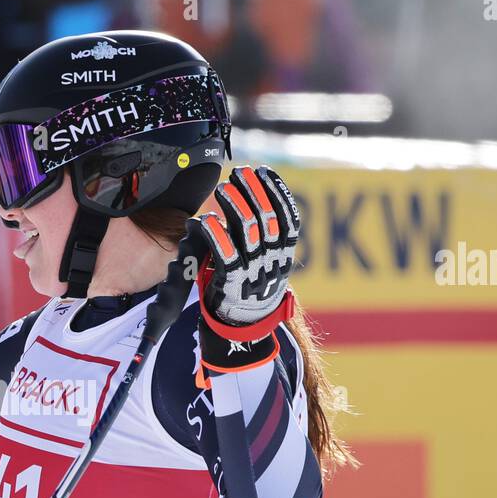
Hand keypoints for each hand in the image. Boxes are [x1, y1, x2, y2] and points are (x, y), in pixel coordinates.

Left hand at [198, 165, 299, 327]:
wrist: (245, 326)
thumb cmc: (251, 286)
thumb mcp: (267, 261)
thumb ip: (263, 234)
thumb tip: (251, 196)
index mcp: (284, 254)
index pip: (288, 218)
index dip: (277, 192)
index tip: (264, 171)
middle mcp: (272, 261)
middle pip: (267, 219)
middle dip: (254, 191)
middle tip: (240, 172)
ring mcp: (254, 272)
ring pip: (249, 232)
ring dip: (236, 206)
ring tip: (225, 188)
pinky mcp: (232, 283)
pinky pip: (226, 255)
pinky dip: (217, 235)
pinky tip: (208, 220)